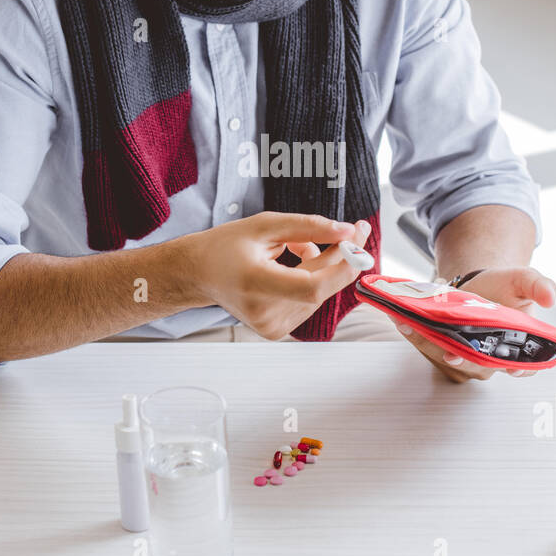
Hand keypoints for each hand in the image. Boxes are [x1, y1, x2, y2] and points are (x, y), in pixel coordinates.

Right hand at [186, 211, 369, 338]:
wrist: (198, 274)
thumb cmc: (226, 247)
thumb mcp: (265, 225)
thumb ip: (308, 227)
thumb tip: (348, 232)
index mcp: (255, 283)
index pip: (312, 286)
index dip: (342, 265)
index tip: (357, 240)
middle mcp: (264, 312)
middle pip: (321, 288)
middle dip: (343, 258)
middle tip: (355, 230)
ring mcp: (270, 326)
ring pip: (319, 294)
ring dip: (323, 267)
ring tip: (298, 244)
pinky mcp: (276, 331)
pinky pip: (309, 301)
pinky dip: (311, 279)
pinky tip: (293, 264)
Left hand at [395, 266, 555, 383]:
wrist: (480, 283)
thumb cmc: (505, 287)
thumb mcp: (524, 280)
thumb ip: (539, 285)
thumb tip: (552, 296)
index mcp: (519, 348)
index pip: (524, 367)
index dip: (518, 369)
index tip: (509, 367)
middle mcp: (491, 359)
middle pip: (476, 364)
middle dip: (458, 355)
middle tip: (447, 346)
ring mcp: (465, 357)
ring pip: (446, 357)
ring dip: (425, 341)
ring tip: (408, 321)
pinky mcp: (442, 350)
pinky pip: (428, 347)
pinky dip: (413, 334)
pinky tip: (401, 318)